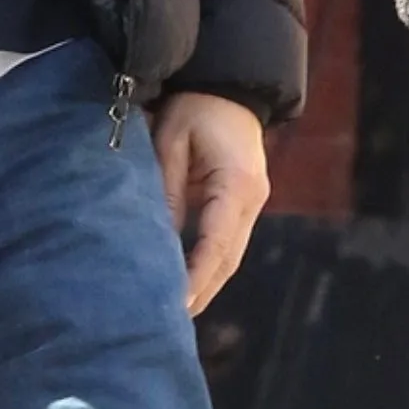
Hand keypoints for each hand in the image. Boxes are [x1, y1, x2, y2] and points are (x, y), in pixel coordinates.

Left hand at [151, 91, 268, 313]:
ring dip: (206, 284)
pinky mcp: (246, 202)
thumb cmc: (195, 107)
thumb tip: (154, 242)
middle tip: (169, 323)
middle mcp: (252, 199)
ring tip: (176, 313)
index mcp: (236, 185)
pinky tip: (189, 284)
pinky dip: (209, 265)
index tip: (174, 307)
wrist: (230, 85)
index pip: (214, 245)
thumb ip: (164, 192)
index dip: (194, 279)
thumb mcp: (170, 142)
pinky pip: (228, 243)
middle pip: (227, 260)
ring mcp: (254, 202)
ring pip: (230, 256)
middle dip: (201, 292)